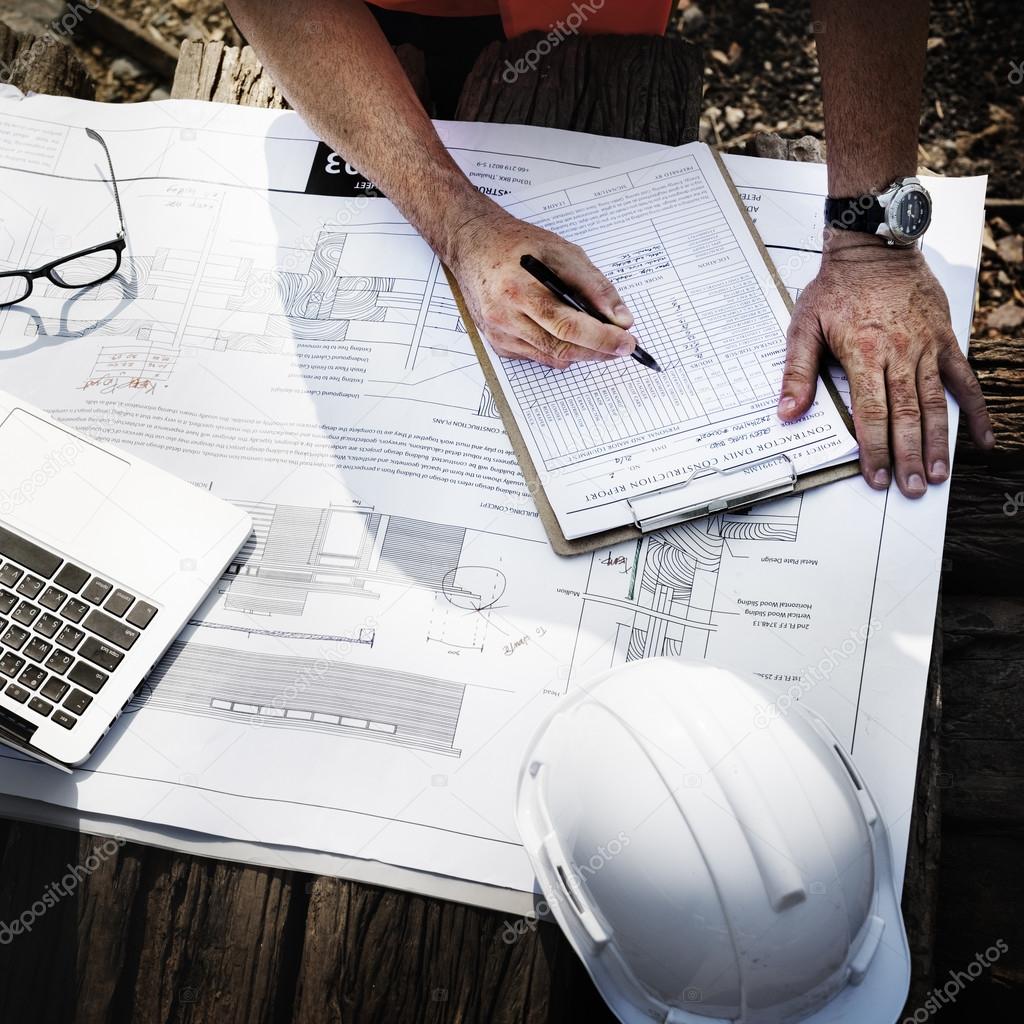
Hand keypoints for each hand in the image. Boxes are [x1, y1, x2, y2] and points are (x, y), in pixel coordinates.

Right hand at [446, 206, 636, 369]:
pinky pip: (538, 357)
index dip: (602, 338)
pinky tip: (568, 335)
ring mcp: (499, 334)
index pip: (568, 325)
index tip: (627, 341)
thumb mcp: (561, 251)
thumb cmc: (516, 244)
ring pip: (552, 358)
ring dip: (581, 353)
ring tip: (602, 340)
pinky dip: (559, 350)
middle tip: (623, 346)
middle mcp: (505, 317)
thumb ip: (593, 286)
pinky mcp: (498, 344)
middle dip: (598, 351)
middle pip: (561, 348)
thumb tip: (620, 318)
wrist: (473, 245)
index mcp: (519, 290)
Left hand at [778, 236, 993, 496]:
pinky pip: (963, 379)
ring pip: (935, 404)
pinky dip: (976, 410)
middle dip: (909, 456)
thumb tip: (787, 412)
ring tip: (938, 474)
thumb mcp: (804, 326)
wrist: (874, 247)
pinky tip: (982, 439)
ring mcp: (925, 348)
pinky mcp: (943, 340)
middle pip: (906, 415)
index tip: (877, 476)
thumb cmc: (837, 288)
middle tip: (912, 488)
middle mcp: (899, 354)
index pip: (870, 413)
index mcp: (863, 354)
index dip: (874, 449)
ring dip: (939, 442)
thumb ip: (797, 373)